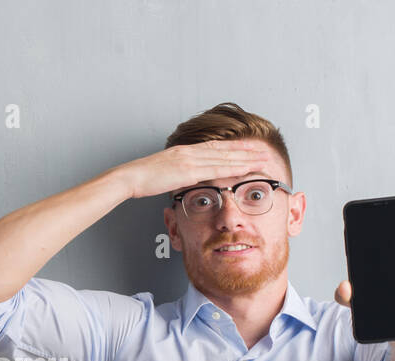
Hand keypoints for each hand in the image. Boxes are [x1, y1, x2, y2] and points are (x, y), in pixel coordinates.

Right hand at [109, 139, 269, 200]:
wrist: (130, 177)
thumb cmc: (141, 179)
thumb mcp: (163, 173)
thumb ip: (176, 174)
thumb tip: (183, 180)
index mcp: (184, 151)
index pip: (214, 147)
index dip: (233, 146)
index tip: (248, 147)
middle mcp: (190, 152)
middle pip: (224, 149)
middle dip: (246, 150)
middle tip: (264, 150)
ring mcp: (190, 159)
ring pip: (225, 157)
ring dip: (246, 157)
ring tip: (263, 158)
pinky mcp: (189, 170)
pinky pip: (216, 168)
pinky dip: (233, 167)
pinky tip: (246, 168)